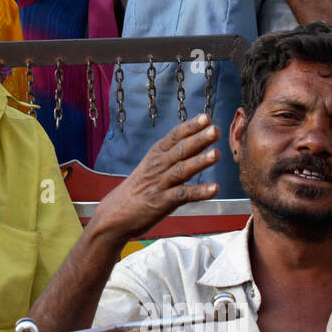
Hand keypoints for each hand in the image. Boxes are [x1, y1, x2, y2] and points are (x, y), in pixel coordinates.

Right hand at [90, 114, 219, 242]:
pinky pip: (182, 195)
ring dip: (200, 162)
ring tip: (216, 154)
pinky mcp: (161, 203)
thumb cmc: (137, 190)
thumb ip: (173, 155)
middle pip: (180, 151)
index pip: (174, 137)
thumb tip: (199, 140)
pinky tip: (214, 188)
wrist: (114, 215)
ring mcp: (159, 184)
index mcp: (155, 155)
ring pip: (182, 170)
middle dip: (198, 140)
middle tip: (215, 130)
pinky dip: (199, 192)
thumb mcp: (151, 167)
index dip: (190, 127)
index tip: (205, 117)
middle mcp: (157, 167)